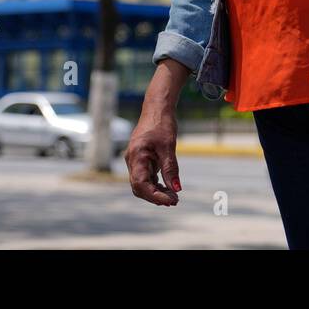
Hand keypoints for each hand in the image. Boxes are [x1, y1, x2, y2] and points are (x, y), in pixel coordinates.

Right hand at [125, 60, 185, 205]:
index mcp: (136, 156)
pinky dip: (156, 184)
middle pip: (140, 187)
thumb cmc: (161, 123)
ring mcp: (136, 160)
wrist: (157, 107)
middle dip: (156, 196)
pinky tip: (168, 187)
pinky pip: (146, 176)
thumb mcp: (168, 146)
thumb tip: (176, 189)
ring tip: (173, 196)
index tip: (171, 200)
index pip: (141, 185)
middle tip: (174, 201)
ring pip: (142, 183)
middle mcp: (132, 160)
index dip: (155, 196)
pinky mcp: (141, 159)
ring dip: (156, 192)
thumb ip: (171, 168)